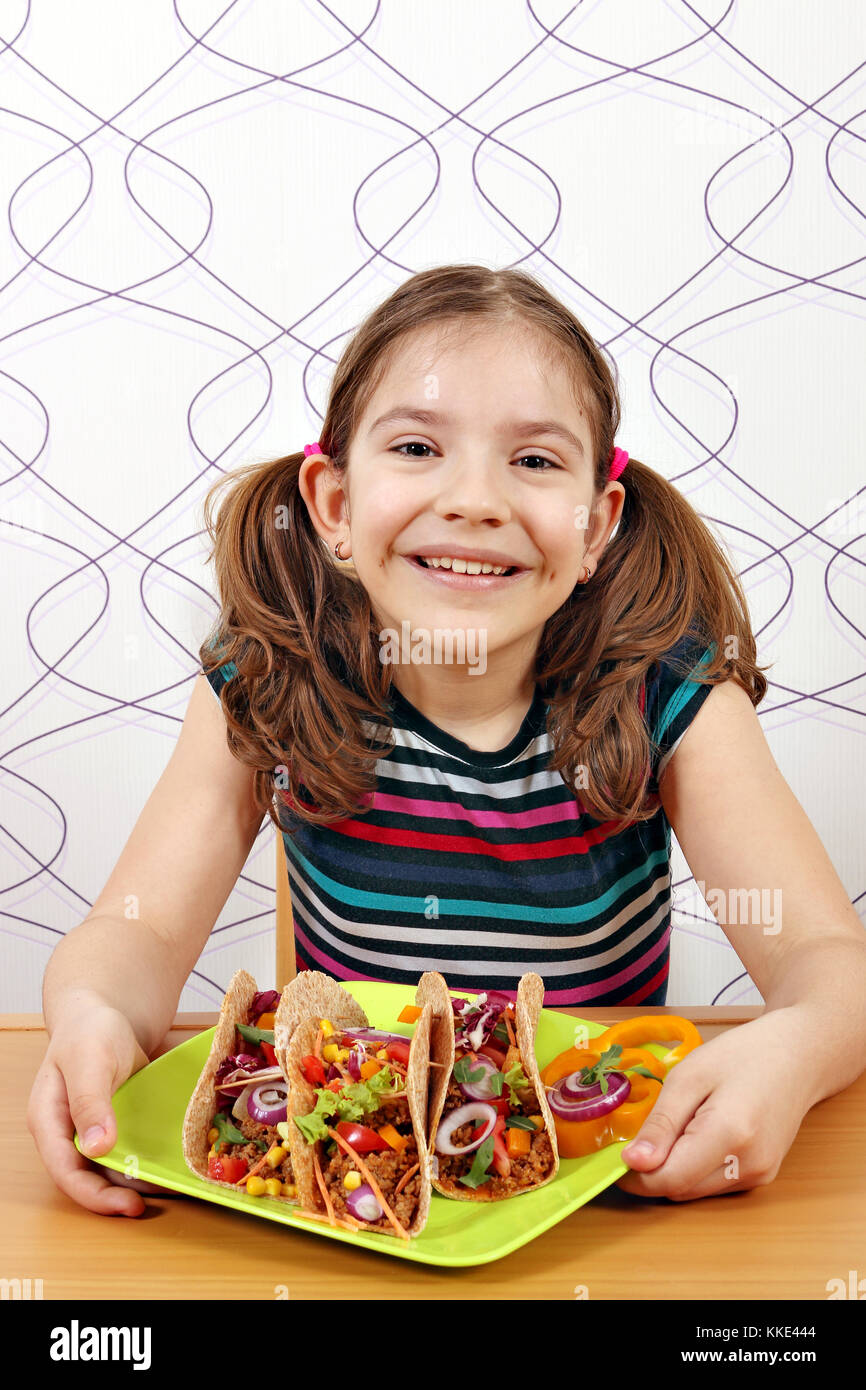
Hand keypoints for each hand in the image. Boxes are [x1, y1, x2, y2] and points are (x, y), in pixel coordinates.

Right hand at [27, 999, 173, 1216]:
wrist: (101, 1014)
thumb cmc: (89, 1032)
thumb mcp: (90, 1060)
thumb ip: (90, 1102)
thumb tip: (96, 1148)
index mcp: (47, 1120)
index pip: (64, 1170)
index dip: (93, 1194)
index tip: (127, 1203)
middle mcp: (63, 1133)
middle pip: (83, 1178)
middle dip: (112, 1197)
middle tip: (145, 1207)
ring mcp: (85, 1131)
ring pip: (104, 1170)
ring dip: (130, 1183)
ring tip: (164, 1190)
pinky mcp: (107, 1127)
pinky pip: (122, 1152)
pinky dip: (140, 1162)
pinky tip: (165, 1168)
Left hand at [614, 1007, 812, 1200]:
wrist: (797, 1056)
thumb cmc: (743, 1055)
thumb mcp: (690, 1076)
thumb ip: (661, 1123)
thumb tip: (632, 1162)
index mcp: (730, 1134)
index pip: (670, 1179)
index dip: (636, 1175)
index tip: (616, 1154)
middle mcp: (749, 1166)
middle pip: (681, 1188)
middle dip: (653, 1169)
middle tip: (642, 1130)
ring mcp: (760, 1175)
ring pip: (695, 1190)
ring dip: (674, 1169)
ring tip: (679, 1123)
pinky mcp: (763, 1176)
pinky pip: (714, 1184)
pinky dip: (695, 1167)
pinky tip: (698, 1132)